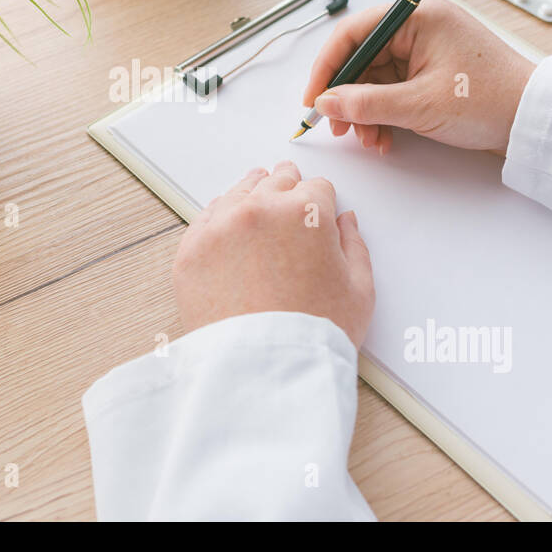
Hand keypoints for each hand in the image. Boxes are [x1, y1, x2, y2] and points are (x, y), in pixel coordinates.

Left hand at [172, 161, 374, 346]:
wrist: (264, 370)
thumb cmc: (314, 335)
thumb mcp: (359, 290)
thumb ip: (355, 245)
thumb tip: (345, 221)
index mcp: (306, 212)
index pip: (317, 187)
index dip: (321, 198)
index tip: (318, 205)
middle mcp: (260, 209)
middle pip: (276, 181)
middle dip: (287, 186)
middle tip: (288, 187)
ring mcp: (220, 227)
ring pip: (238, 192)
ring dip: (252, 192)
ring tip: (257, 198)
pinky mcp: (191, 250)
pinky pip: (205, 218)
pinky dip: (219, 217)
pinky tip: (227, 222)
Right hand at [301, 0, 535, 155]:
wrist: (533, 120)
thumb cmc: (491, 100)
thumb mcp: (419, 106)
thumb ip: (365, 104)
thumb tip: (326, 102)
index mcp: (418, 18)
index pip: (353, 33)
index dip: (327, 67)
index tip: (314, 98)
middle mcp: (420, 27)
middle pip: (362, 57)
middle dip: (347, 96)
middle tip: (337, 126)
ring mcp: (426, 49)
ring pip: (375, 78)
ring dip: (365, 111)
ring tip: (367, 138)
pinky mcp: (432, 71)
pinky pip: (393, 89)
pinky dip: (384, 113)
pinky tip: (385, 137)